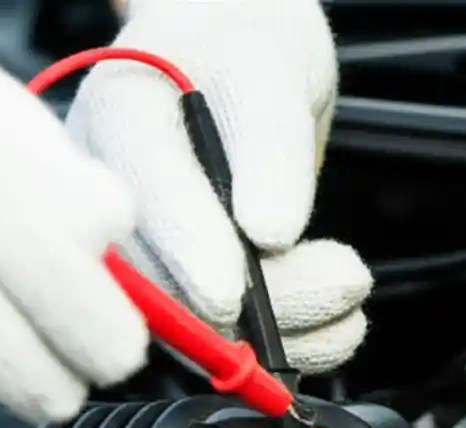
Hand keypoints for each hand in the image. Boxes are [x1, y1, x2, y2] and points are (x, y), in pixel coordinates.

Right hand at [65, 0, 370, 374]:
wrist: (238, 49)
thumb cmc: (246, 43)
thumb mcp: (272, 71)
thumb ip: (271, 147)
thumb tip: (270, 233)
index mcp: (118, 119)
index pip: (142, 199)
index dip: (188, 249)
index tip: (232, 291)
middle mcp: (114, 195)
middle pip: (166, 282)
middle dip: (260, 304)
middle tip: (346, 279)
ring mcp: (144, 245)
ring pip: (199, 325)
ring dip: (288, 332)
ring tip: (351, 295)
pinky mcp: (184, 281)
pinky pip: (226, 338)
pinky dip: (291, 346)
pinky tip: (337, 326)